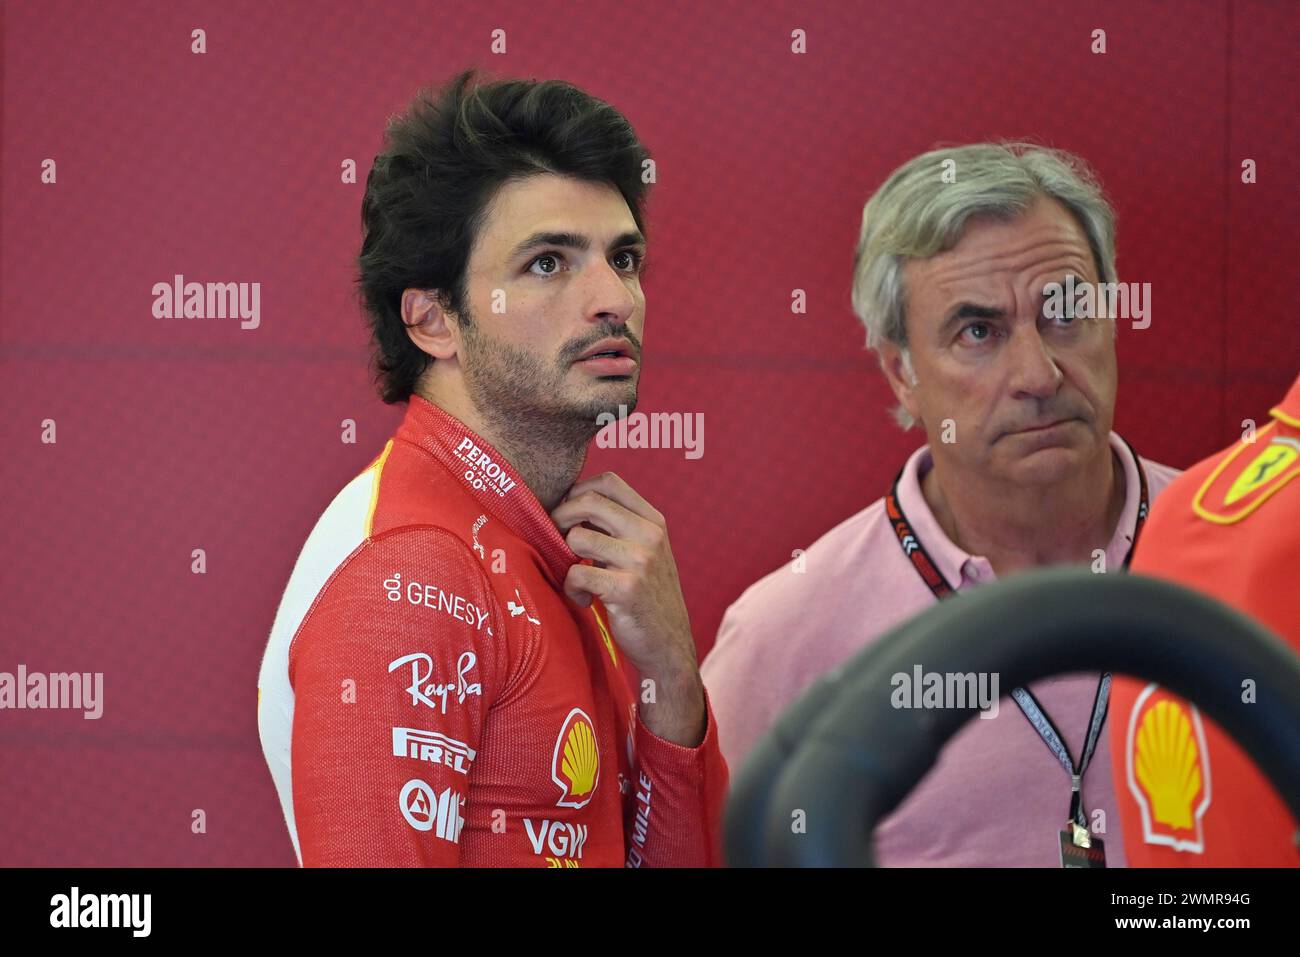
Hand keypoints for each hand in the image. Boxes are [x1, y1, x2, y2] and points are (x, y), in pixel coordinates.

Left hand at [550, 472, 704, 745]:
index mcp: (653, 521)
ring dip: (565, 559)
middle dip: (560, 518)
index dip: (577, 492)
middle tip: (556, 541)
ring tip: (576, 578)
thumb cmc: (646, 597)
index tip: (567, 515)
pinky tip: (583, 600)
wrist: (669, 646)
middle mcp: (650, 535)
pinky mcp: (626, 589)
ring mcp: (640, 561)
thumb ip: (618, 527)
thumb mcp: (644, 552)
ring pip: (577, 538)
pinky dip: (571, 588)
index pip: (608, 481)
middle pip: (588, 501)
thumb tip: (569, 503)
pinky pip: (576, 574)